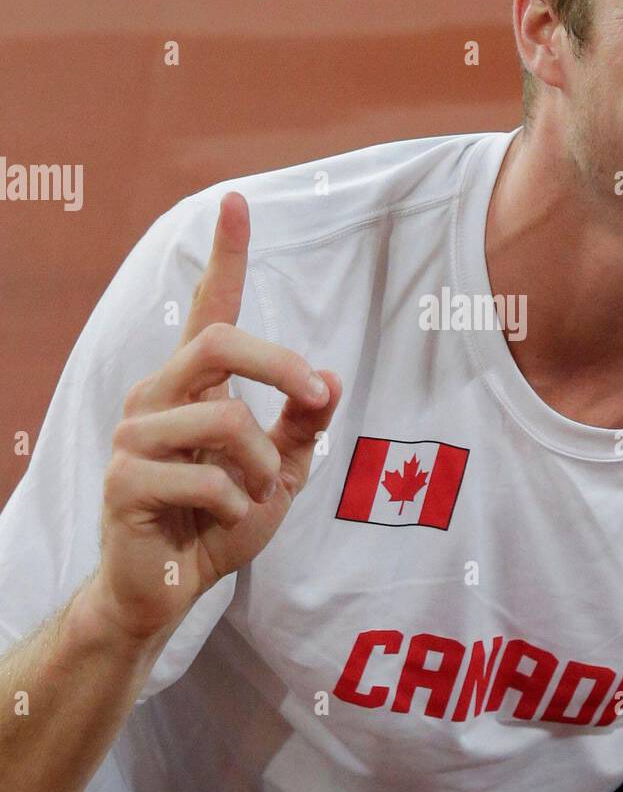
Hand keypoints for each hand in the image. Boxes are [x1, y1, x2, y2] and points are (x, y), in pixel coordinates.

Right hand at [90, 192, 341, 642]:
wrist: (165, 590)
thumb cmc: (217, 524)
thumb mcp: (277, 474)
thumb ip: (301, 427)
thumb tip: (331, 379)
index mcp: (192, 386)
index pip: (210, 308)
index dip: (226, 255)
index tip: (237, 201)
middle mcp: (156, 396)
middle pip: (220, 341)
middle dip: (282, 367)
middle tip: (318, 397)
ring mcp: (133, 436)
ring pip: (225, 419)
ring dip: (261, 466)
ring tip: (253, 497)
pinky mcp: (123, 480)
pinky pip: (208, 477)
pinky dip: (237, 504)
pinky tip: (224, 521)